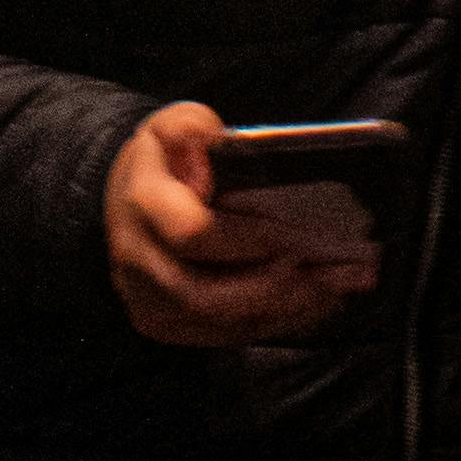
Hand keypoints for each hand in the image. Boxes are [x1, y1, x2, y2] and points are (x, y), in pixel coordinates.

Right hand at [104, 100, 370, 348]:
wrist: (127, 204)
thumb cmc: (165, 162)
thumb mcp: (172, 125)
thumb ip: (188, 128)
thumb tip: (207, 145)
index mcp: (143, 206)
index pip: (195, 234)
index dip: (249, 239)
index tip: (296, 233)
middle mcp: (139, 262)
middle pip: (209, 296)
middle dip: (275, 289)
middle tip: (330, 274)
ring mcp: (150, 301)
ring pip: (224, 324)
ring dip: (286, 310)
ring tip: (334, 288)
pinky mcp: (168, 326)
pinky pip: (228, 335)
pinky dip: (276, 322)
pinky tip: (313, 302)